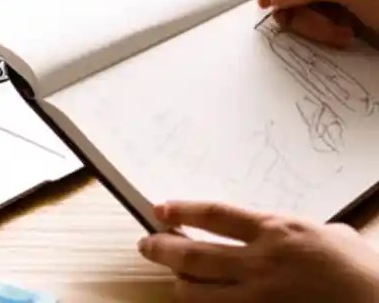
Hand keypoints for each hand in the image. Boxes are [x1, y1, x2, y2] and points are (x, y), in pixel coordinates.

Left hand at [138, 201, 378, 302]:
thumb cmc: (365, 273)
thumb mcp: (334, 237)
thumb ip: (304, 230)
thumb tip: (300, 230)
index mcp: (277, 232)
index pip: (215, 216)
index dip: (182, 211)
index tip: (159, 209)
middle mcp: (262, 263)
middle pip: (194, 254)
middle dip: (162, 248)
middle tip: (145, 244)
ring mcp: (260, 298)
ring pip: (199, 290)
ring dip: (180, 282)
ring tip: (172, 276)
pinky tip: (200, 302)